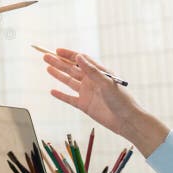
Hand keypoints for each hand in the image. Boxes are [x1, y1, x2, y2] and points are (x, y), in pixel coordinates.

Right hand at [43, 49, 167, 156]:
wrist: (127, 121)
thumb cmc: (122, 100)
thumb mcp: (106, 83)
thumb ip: (91, 70)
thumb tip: (78, 56)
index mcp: (99, 73)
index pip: (81, 60)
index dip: (69, 55)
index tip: (57, 50)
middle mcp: (92, 81)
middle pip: (72, 69)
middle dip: (59, 62)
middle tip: (45, 56)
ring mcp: (87, 93)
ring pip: (69, 81)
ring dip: (58, 74)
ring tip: (47, 67)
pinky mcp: (85, 105)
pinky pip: (69, 99)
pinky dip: (61, 95)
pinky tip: (52, 91)